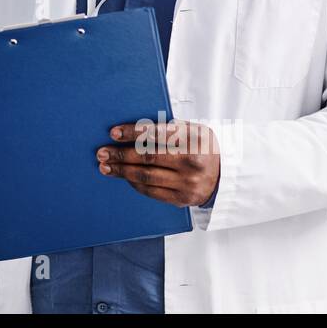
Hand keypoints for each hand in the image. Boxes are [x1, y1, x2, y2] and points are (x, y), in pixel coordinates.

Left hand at [95, 119, 220, 206]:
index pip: (158, 134)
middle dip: (121, 155)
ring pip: (146, 177)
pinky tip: (124, 177)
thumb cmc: (202, 146)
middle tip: (101, 152)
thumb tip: (133, 127)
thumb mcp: (193, 130)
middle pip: (148, 158)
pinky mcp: (182, 200)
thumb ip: (169, 127)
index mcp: (194, 140)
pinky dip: (134, 184)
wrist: (225, 175)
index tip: (113, 132)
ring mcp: (187, 184)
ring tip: (105, 167)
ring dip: (122, 172)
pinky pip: (151, 192)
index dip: (133, 133)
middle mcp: (191, 163)